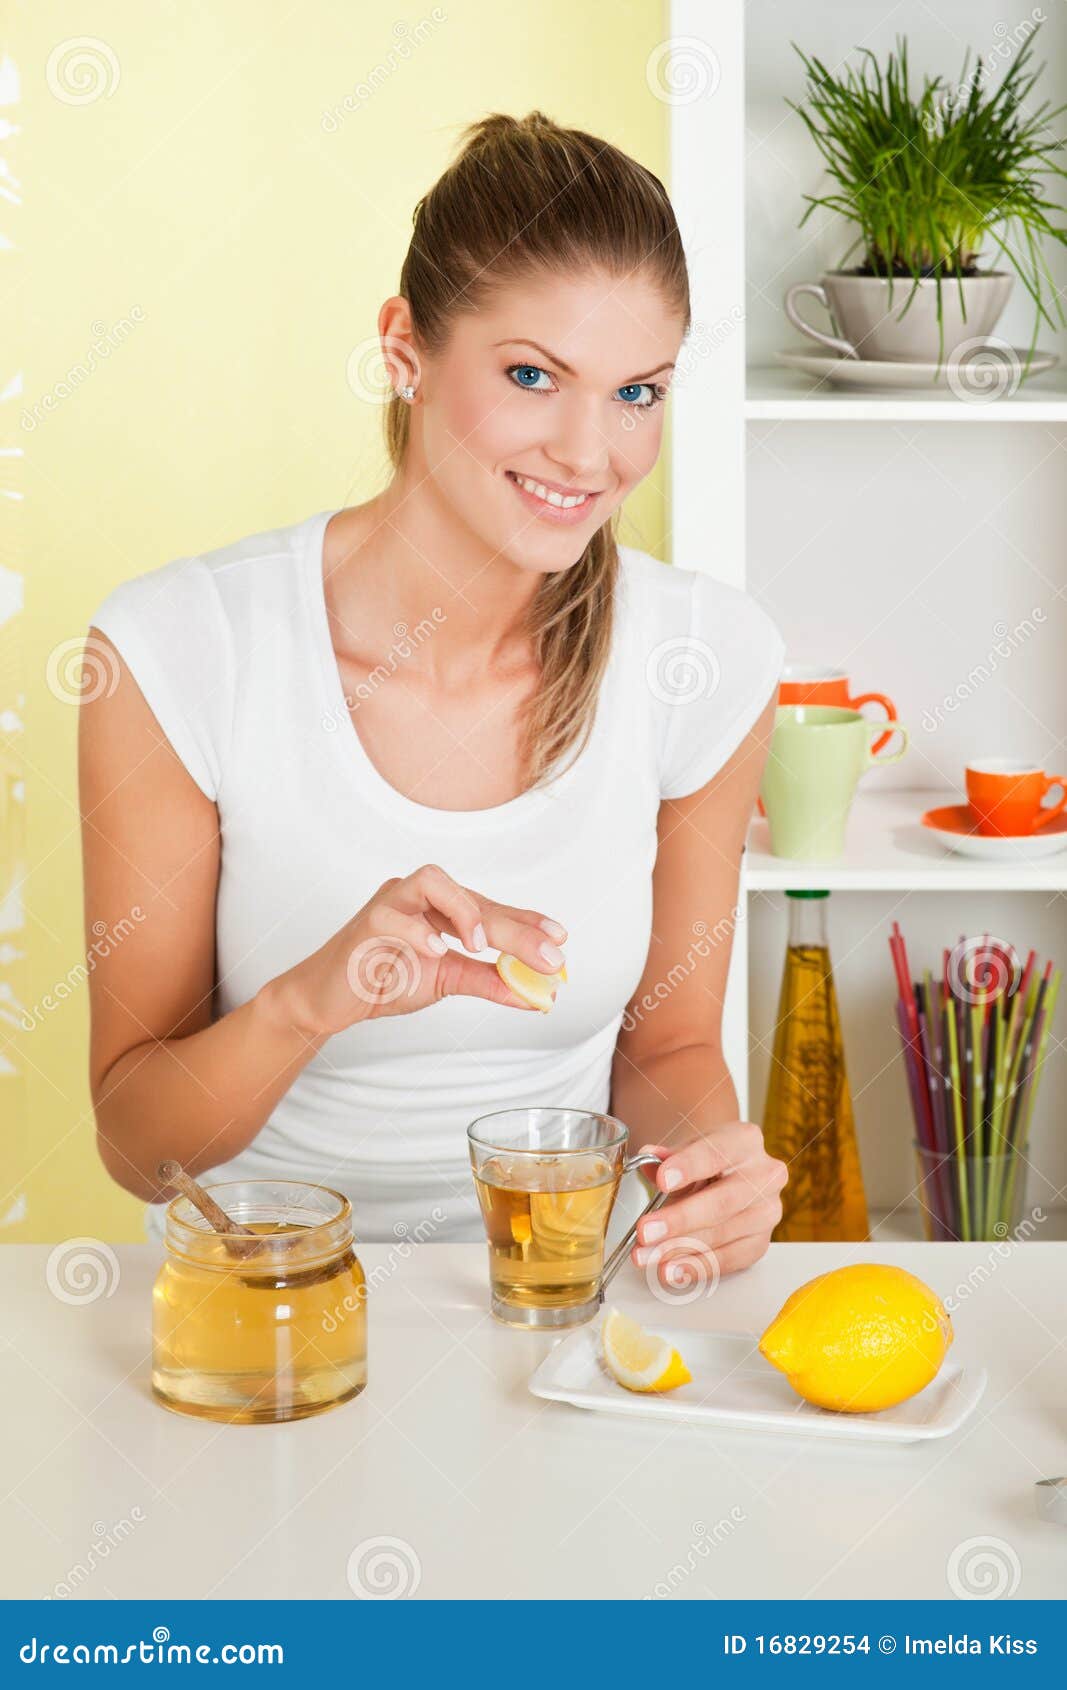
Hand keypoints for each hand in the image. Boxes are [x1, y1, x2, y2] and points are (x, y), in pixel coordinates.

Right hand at [274, 863, 566, 1037]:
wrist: (328, 999)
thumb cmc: (381, 979)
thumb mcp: (445, 981)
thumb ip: (488, 982)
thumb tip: (536, 996)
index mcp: (440, 908)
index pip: (490, 907)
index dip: (527, 920)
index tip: (560, 938)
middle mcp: (419, 896)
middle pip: (473, 897)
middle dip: (513, 927)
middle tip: (547, 956)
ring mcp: (391, 903)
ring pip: (430, 880)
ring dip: (462, 909)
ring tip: (480, 944)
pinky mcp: (365, 922)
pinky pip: (391, 916)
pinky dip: (415, 931)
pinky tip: (434, 950)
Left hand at [630, 1123, 787, 1285]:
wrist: (727, 1175)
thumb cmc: (704, 1161)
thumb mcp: (685, 1150)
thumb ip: (666, 1157)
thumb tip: (647, 1161)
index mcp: (745, 1141)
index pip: (715, 1153)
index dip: (688, 1167)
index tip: (662, 1181)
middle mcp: (765, 1175)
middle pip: (721, 1202)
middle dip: (679, 1220)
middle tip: (645, 1231)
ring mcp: (767, 1212)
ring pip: (723, 1234)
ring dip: (680, 1249)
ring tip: (647, 1255)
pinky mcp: (761, 1242)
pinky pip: (729, 1260)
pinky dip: (697, 1267)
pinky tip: (672, 1270)